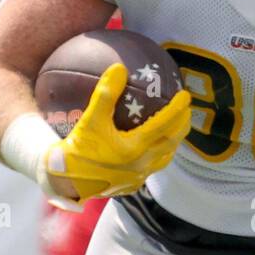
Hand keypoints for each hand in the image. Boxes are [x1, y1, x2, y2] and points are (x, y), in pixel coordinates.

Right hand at [43, 63, 190, 203]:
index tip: (185, 96)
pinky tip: (151, 149)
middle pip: (171, 143)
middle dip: (182, 125)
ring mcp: (138, 177)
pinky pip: (151, 169)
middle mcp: (141, 164)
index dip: (177, 110)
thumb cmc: (78, 150)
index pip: (164, 126)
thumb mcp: (90, 120)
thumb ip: (106, 94)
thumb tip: (119, 68)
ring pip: (163, 159)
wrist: (67, 182)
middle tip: (187, 111)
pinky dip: (157, 155)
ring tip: (175, 130)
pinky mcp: (131, 186)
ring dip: (173, 143)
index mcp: (135, 148)